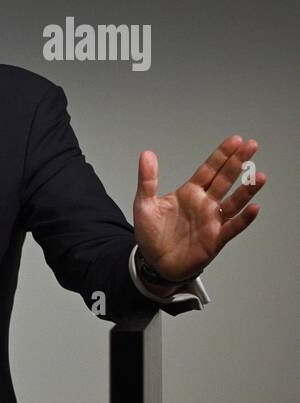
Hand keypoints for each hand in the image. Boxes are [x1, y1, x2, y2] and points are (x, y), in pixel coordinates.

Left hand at [133, 134, 264, 282]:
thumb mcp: (144, 204)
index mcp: (189, 193)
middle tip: (252, 145)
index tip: (235, 140)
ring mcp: (212, 221)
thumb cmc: (151, 234)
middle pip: (225, 180)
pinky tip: (254, 207)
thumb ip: (147, 180)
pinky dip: (244, 219)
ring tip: (259, 175)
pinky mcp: (215, 239)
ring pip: (234, 202)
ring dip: (246, 190)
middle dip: (238, 163)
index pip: (209, 170)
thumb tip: (146, 154)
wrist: (154, 262)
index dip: (222, 155)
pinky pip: (233, 227)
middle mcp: (204, 204)